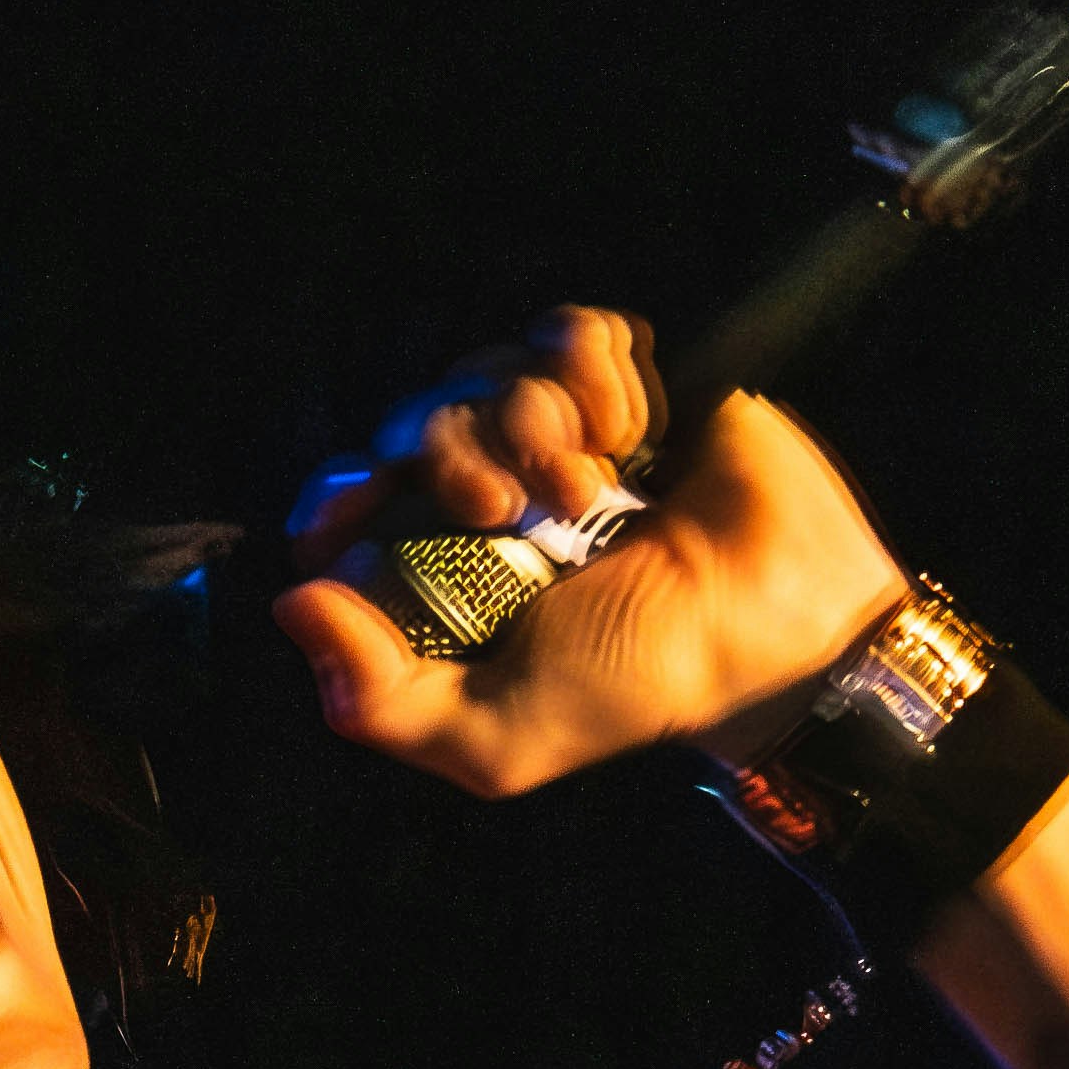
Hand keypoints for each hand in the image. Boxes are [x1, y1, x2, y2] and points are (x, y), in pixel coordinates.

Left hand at [273, 307, 909, 797]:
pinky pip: (567, 333)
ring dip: (534, 422)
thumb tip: (293, 603)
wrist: (775, 616)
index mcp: (445, 571)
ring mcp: (555, 432)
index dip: (339, 495)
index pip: (346, 506)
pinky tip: (638, 434)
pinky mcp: (622, 380)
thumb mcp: (500, 735)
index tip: (366, 500)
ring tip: (595, 487)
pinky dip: (596, 374)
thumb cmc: (640, 679)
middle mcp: (489, 494)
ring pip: (487, 370)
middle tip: (509, 507)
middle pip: (411, 422)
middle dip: (452, 455)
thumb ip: (383, 703)